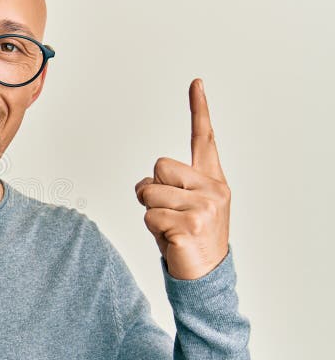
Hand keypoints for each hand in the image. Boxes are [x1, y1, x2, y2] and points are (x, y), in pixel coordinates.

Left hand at [134, 78, 230, 279]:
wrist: (206, 276)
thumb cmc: (190, 238)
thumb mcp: (187, 207)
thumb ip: (172, 185)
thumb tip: (147, 182)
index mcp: (212, 181)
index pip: (204, 140)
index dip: (199, 110)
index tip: (195, 83)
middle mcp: (213, 189)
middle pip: (158, 167)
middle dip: (152, 190)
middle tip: (169, 213)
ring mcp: (203, 208)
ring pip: (148, 192)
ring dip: (150, 211)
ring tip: (170, 228)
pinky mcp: (189, 226)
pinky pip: (149, 216)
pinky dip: (152, 229)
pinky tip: (171, 240)